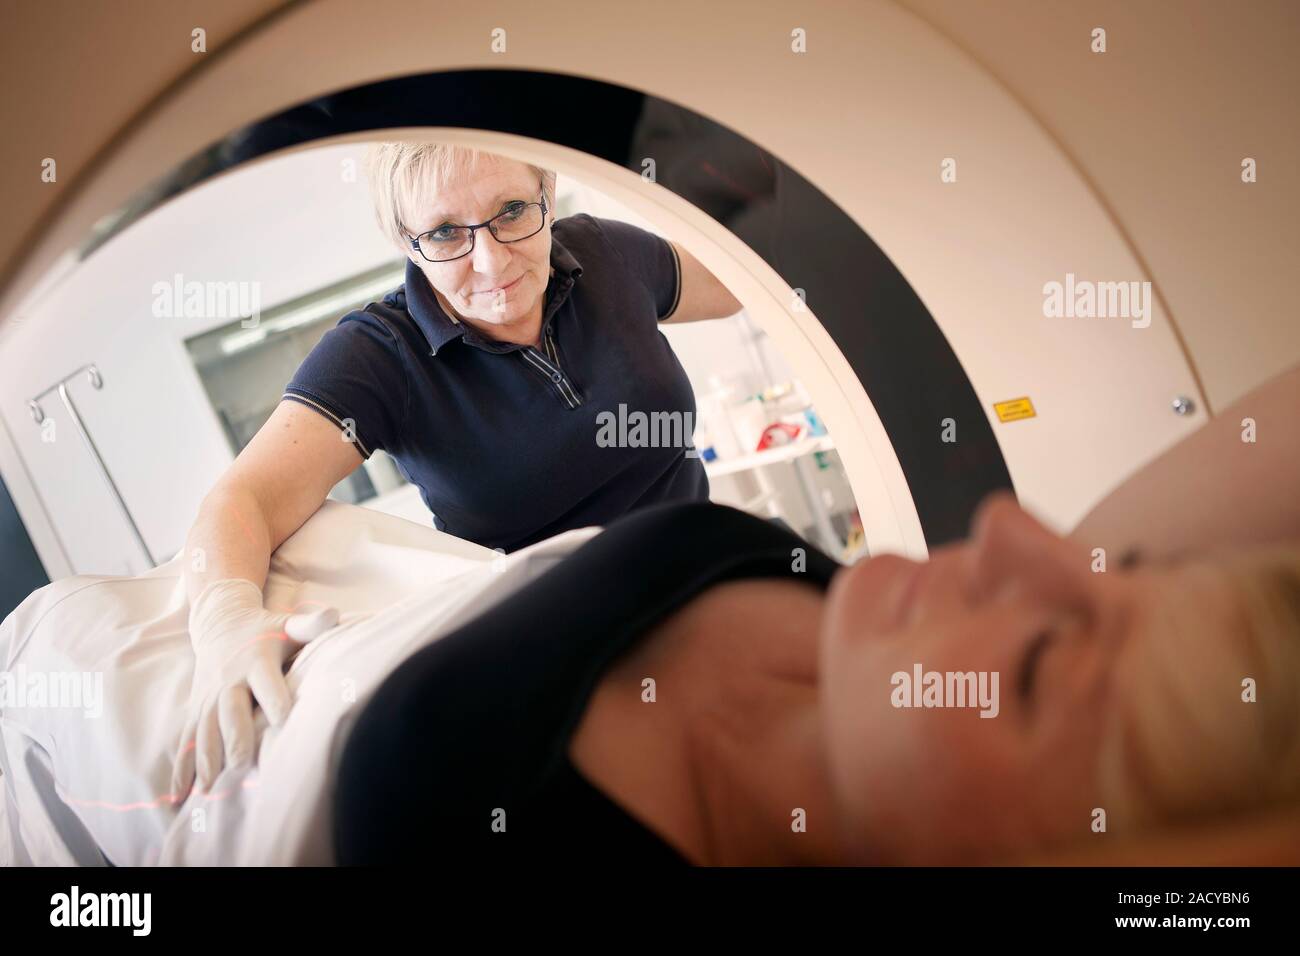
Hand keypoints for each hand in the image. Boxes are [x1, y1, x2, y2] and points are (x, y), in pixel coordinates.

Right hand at [171, 578, 336, 801]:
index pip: (266, 682)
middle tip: (240, 764)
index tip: (283, 721)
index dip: (275, 700)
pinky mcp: (196, 710)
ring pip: (204, 730)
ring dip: (205, 759)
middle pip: (230, 711)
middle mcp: (229, 681)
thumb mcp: (287, 624)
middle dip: (234, 737)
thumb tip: (334, 614)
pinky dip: (181, 768)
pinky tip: (180, 795)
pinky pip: (186, 741)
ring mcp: (209, 697)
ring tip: (209, 788)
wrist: (221, 621)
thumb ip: (310, 624)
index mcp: (256, 661)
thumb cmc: (266, 630)